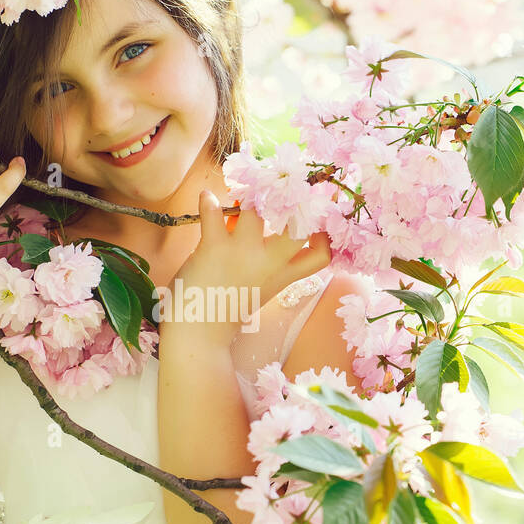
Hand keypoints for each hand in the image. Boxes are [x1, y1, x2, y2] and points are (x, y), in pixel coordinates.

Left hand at [168, 189, 331, 342]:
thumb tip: (253, 219)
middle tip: (286, 188)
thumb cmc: (227, 310)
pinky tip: (206, 197)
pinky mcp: (214, 248)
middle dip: (300, 202)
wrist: (198, 335)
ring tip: (240, 195)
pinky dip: (208, 200)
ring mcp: (242, 253)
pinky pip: (213, 213)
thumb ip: (266, 261)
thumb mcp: (259, 289)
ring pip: (258, 209)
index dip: (324, 235)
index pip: (322, 255)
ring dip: (248, 195)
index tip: (314, 222)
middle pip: (301, 227)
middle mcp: (268, 263)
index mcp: (283, 275)